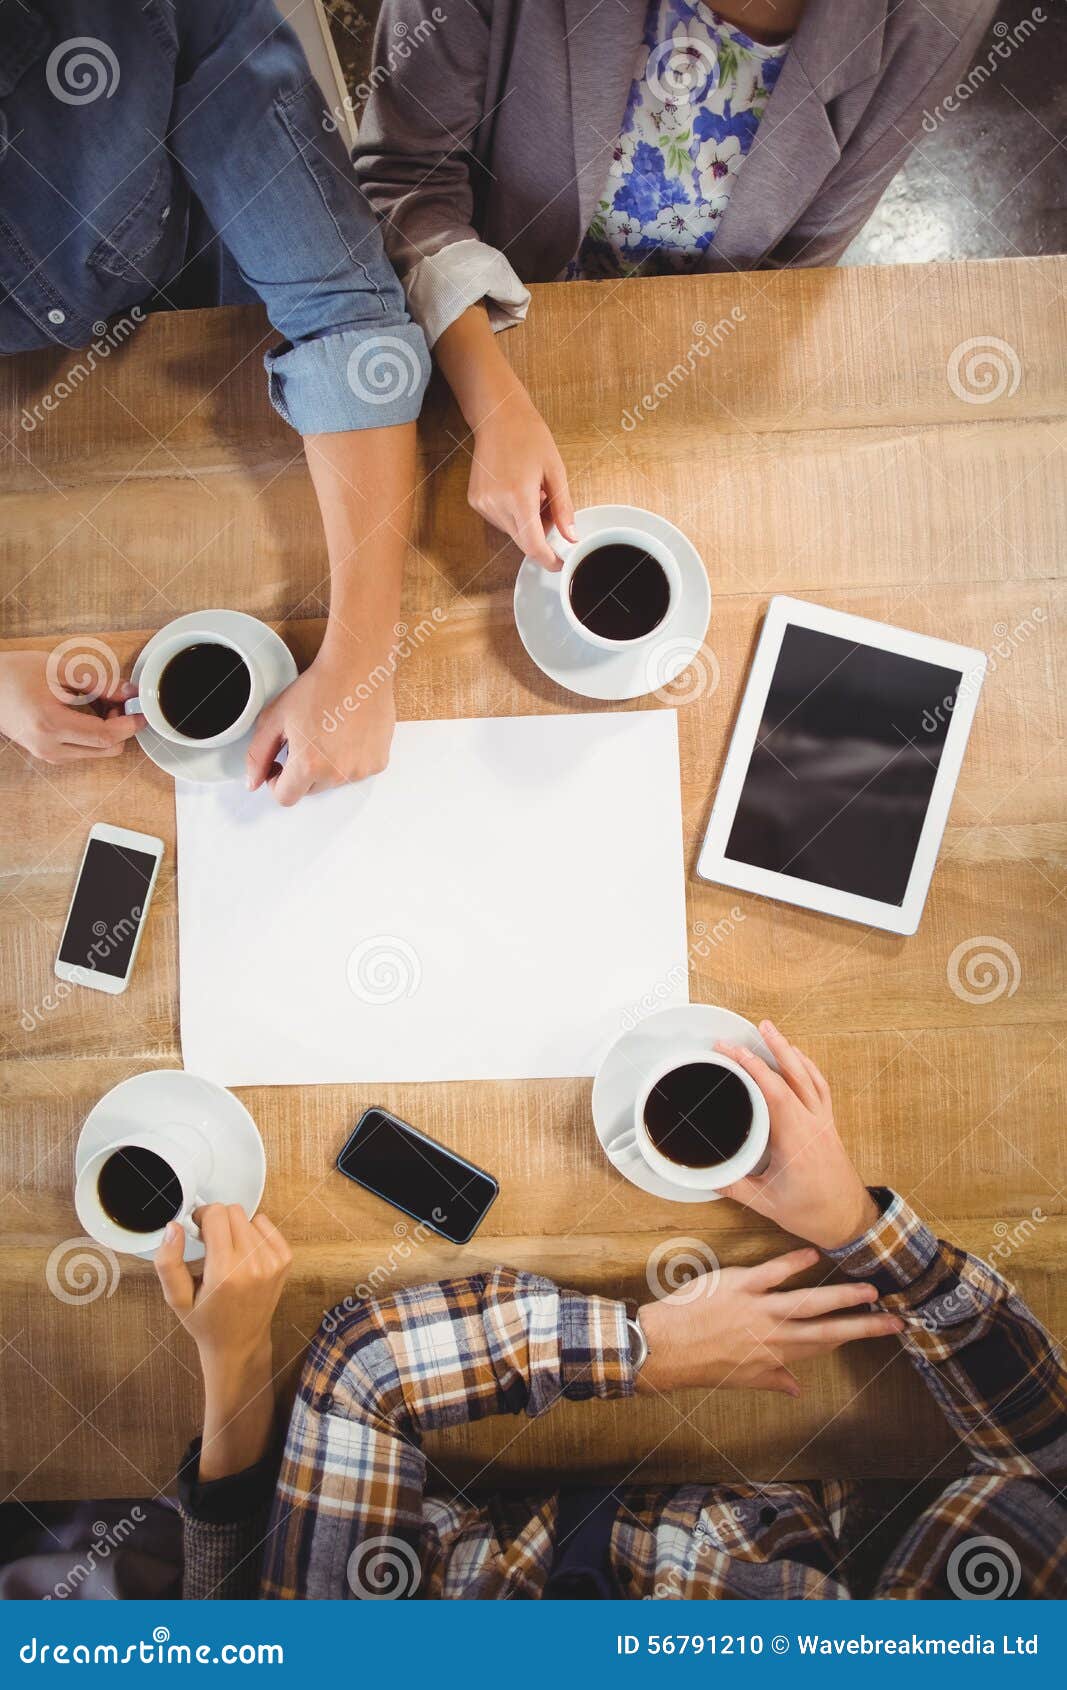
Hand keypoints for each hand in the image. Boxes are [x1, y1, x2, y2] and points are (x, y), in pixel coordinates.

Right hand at [0, 651, 143, 764]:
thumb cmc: (13, 674)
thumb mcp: (57, 669)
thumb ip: (97, 682)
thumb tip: (127, 692)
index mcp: (50, 724)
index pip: (104, 736)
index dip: (129, 725)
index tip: (140, 712)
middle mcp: (49, 746)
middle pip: (106, 750)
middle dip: (120, 728)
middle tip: (117, 701)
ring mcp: (47, 754)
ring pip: (96, 752)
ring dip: (107, 732)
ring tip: (99, 703)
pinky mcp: (47, 755)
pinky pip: (82, 751)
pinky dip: (93, 735)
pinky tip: (87, 712)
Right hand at [155, 1205, 291, 1480]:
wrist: (239, 1344)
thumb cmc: (205, 1321)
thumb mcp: (176, 1298)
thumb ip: (168, 1262)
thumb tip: (174, 1227)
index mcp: (224, 1272)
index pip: (216, 1214)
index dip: (201, 1217)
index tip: (196, 1232)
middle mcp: (252, 1264)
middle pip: (233, 1211)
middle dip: (217, 1221)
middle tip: (210, 1244)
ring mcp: (272, 1262)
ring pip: (249, 1218)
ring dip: (235, 1228)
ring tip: (226, 1252)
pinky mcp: (284, 1261)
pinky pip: (267, 1225)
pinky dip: (254, 1232)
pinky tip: (244, 1253)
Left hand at [245, 652, 394, 805]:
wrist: (357, 669)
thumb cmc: (319, 687)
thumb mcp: (275, 718)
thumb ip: (257, 755)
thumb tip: (253, 782)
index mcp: (308, 764)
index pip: (285, 797)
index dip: (276, 781)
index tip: (279, 765)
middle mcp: (337, 773)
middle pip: (310, 790)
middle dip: (302, 772)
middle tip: (305, 740)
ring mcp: (361, 770)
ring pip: (333, 781)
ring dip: (326, 766)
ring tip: (328, 733)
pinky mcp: (378, 763)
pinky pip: (356, 772)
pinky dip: (349, 759)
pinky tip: (347, 734)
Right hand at [468, 387, 574, 570]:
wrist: (498, 417)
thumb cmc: (529, 437)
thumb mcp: (555, 471)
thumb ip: (563, 508)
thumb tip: (571, 537)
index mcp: (518, 496)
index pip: (533, 544)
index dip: (548, 559)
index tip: (560, 563)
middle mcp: (496, 504)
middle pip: (522, 540)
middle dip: (540, 534)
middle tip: (549, 507)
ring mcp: (482, 503)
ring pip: (512, 531)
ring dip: (527, 522)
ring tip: (533, 491)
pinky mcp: (475, 501)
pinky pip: (500, 520)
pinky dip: (513, 514)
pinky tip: (516, 489)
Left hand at [637, 1246, 902, 1395]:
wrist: (666, 1348)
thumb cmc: (704, 1363)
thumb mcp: (744, 1378)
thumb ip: (774, 1380)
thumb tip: (797, 1390)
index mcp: (777, 1355)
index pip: (825, 1345)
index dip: (855, 1336)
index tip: (882, 1329)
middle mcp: (774, 1334)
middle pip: (828, 1329)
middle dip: (864, 1324)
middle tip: (894, 1318)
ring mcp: (759, 1309)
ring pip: (809, 1302)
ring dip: (841, 1295)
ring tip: (869, 1289)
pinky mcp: (739, 1285)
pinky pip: (772, 1272)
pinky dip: (793, 1262)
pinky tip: (813, 1254)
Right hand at [716, 1021, 879, 1250]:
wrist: (850, 1220)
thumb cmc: (812, 1214)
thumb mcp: (765, 1203)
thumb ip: (733, 1186)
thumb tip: (704, 1173)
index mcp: (796, 1139)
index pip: (772, 1091)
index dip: (751, 1066)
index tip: (730, 1051)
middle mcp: (813, 1124)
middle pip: (793, 1074)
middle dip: (770, 1047)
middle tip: (753, 1028)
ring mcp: (824, 1122)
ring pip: (809, 1076)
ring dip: (790, 1051)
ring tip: (772, 1031)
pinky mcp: (829, 1124)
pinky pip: (819, 1087)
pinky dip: (807, 1067)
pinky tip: (797, 1058)